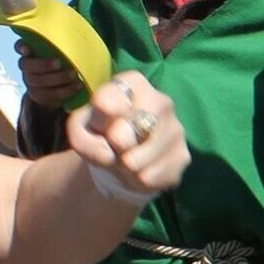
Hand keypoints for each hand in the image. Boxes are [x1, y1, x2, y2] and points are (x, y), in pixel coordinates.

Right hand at [15, 39, 80, 109]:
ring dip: (57, 78)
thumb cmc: (63, 59)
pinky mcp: (37, 95)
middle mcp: (26, 66)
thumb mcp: (61, 50)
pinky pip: (48, 95)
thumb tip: (78, 35)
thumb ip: (63, 44)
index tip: (27, 48)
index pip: (19, 46)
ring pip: (37, 81)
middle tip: (59, 63)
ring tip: (74, 75)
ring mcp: (30, 81)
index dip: (21, 47)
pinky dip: (64, 91)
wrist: (59, 84)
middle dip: (43, 64)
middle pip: (27, 65)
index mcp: (29, 51)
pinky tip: (77, 85)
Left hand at [67, 71, 186, 198]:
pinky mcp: (183, 157)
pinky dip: (137, 179)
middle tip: (115, 144)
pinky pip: (149, 177)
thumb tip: (109, 155)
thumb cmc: (102, 134)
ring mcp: (176, 130)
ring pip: (137, 160)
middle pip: (128, 131)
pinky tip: (140, 169)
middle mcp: (162, 101)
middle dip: (115, 144)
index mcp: (134, 84)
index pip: (109, 101)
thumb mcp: (80, 130)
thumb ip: (82, 136)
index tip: (100, 124)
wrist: (123, 159)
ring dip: (124, 166)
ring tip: (125, 159)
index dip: (99, 120)